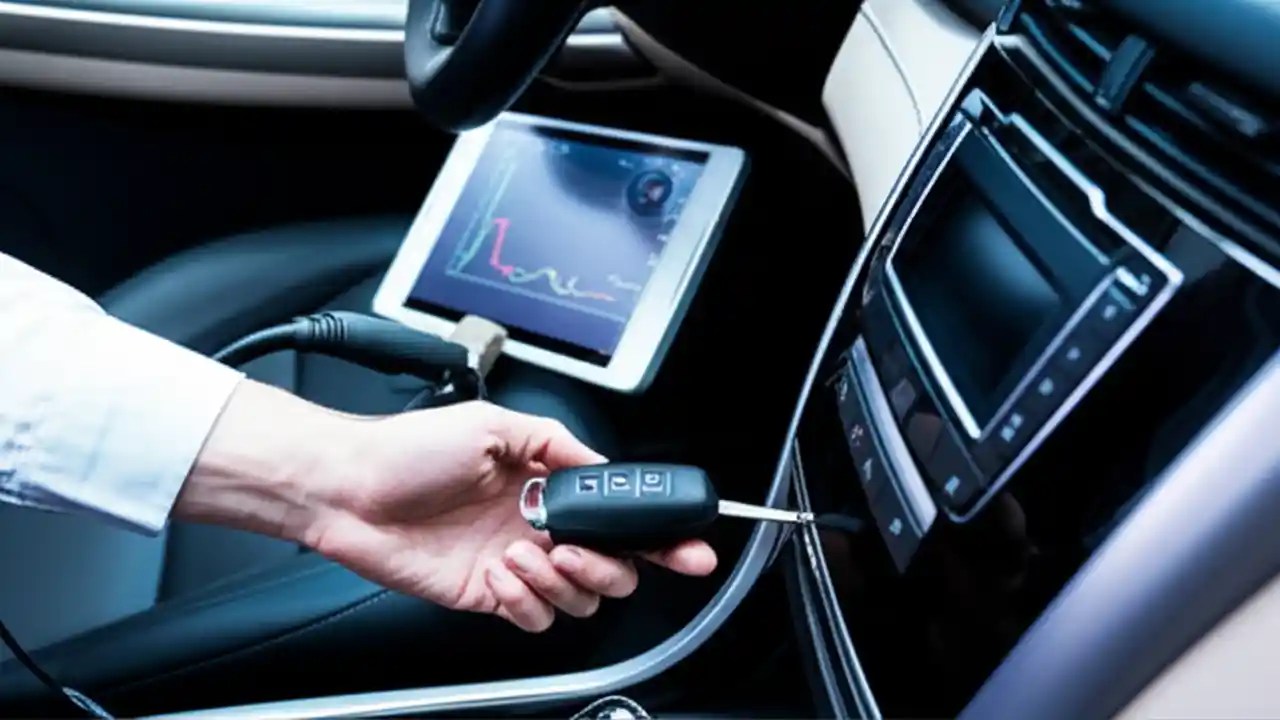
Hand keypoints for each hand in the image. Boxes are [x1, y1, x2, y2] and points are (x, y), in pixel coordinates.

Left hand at [177, 382, 717, 632]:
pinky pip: (533, 617)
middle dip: (609, 565)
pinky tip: (499, 572)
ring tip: (523, 552)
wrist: (350, 487)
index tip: (688, 545)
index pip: (617, 516)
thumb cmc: (407, 449)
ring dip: (560, 580)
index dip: (659, 534)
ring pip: (578, 598)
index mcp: (545, 485)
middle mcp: (537, 526)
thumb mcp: (494, 423)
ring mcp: (515, 564)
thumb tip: (601, 467)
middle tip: (575, 550)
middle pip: (612, 567)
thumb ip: (556, 444)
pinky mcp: (488, 595)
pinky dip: (525, 600)